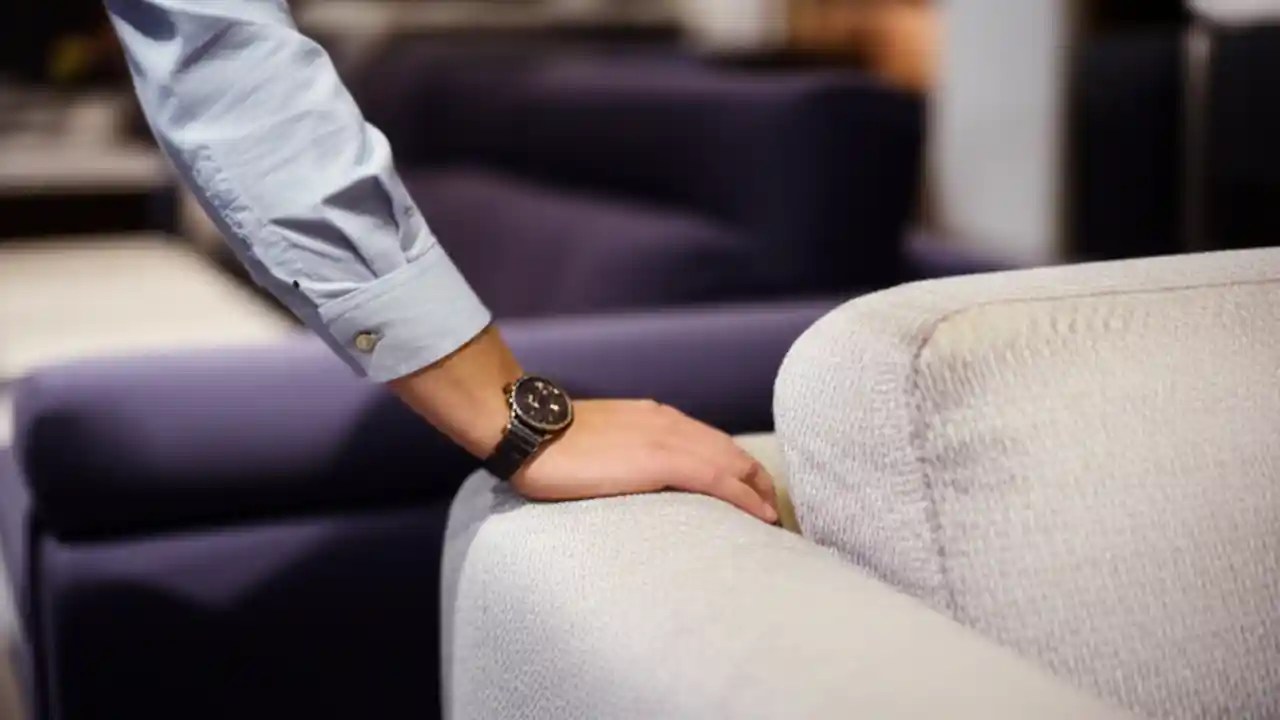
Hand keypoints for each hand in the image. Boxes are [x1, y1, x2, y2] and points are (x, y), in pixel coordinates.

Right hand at [512, 399, 778, 523]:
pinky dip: (745, 497)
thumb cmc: (551, 444)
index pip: (710, 441)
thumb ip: (624, 453)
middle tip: (772, 509)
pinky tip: (761, 515)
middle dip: (756, 479)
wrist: (531, 432)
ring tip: (773, 517)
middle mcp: (670, 423)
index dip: (736, 466)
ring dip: (758, 490)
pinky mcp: (663, 461)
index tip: (750, 490)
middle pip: (731, 450)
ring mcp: (668, 439)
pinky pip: (718, 479)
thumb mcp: (600, 442)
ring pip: (733, 463)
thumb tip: (628, 477)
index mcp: (654, 417)